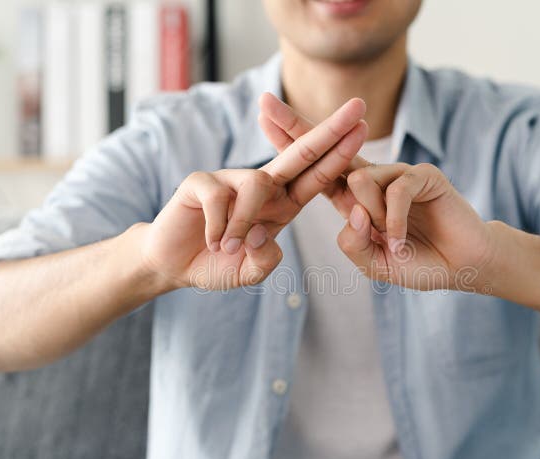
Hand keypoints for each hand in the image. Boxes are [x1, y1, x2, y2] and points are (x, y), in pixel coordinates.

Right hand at [142, 98, 367, 290]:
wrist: (174, 265)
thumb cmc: (216, 263)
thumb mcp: (249, 271)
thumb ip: (265, 260)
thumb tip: (264, 234)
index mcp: (282, 204)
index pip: (317, 176)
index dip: (340, 154)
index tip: (365, 129)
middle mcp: (262, 186)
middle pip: (301, 153)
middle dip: (330, 131)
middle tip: (359, 106)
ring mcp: (231, 179)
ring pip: (256, 184)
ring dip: (245, 222)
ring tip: (229, 249)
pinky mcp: (200, 181)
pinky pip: (219, 197)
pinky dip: (218, 226)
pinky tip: (211, 241)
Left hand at [258, 93, 495, 290]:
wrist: (462, 267)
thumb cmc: (418, 263)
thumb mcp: (375, 264)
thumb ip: (354, 245)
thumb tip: (350, 212)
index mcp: (354, 199)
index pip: (317, 169)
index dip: (291, 145)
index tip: (262, 118)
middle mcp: (373, 180)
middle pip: (329, 148)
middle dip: (296, 127)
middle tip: (267, 103)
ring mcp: (398, 173)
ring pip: (361, 182)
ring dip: (373, 220)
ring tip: (393, 243)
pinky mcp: (423, 175)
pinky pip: (395, 192)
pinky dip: (394, 223)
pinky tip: (401, 243)